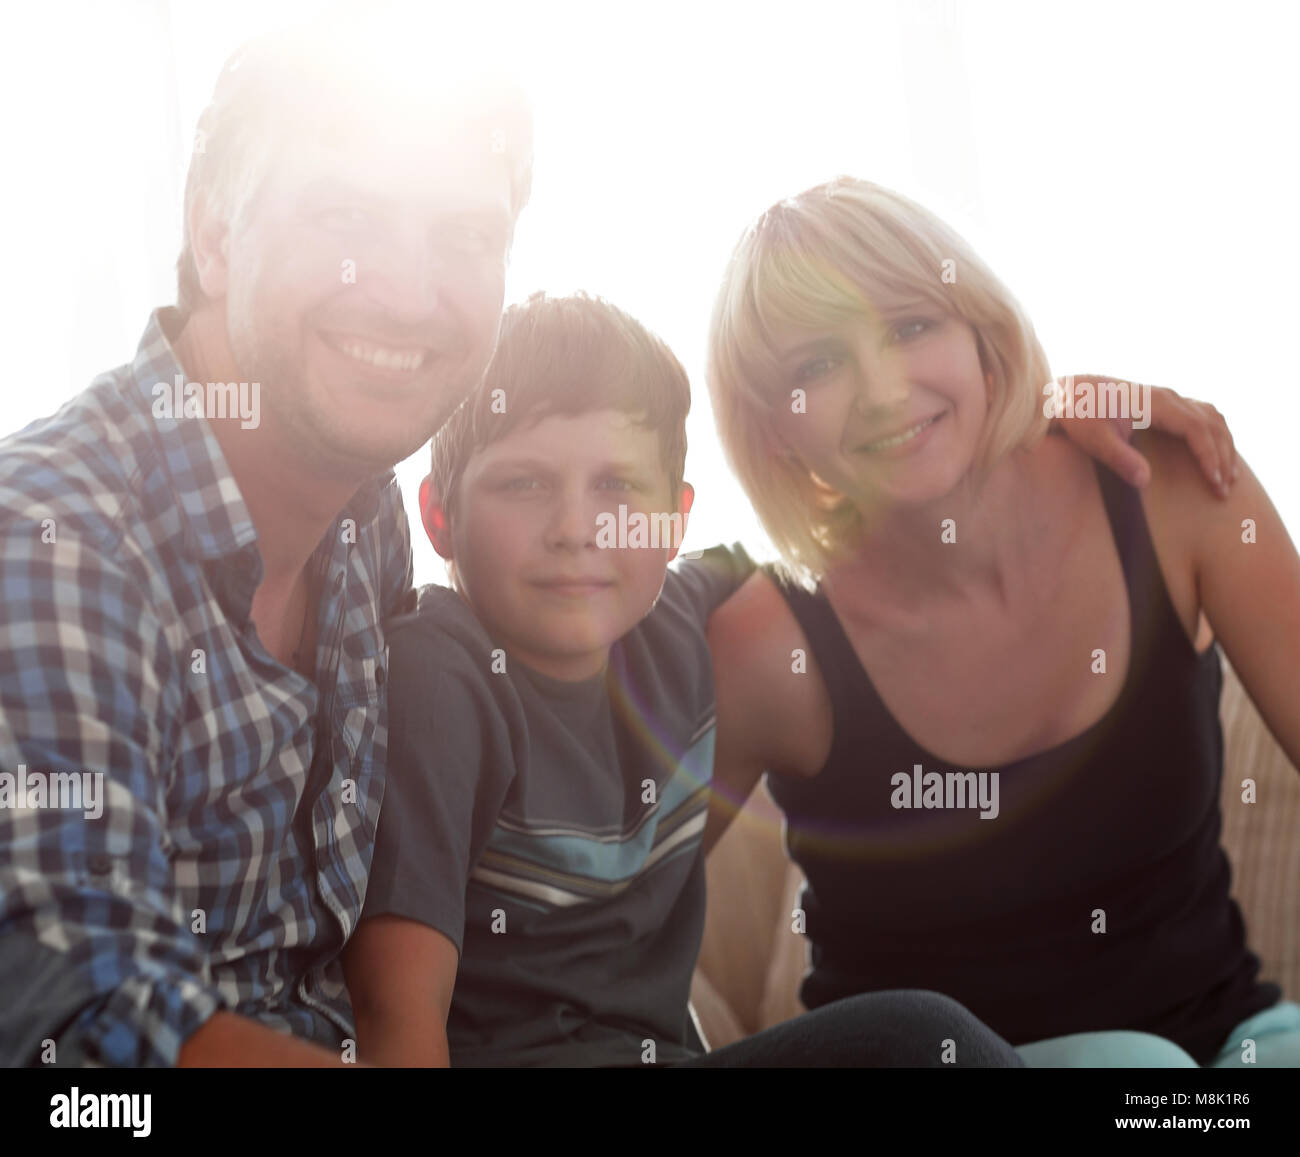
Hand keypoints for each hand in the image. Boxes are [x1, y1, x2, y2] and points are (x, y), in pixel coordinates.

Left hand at [1052, 376, 1237, 497]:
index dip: (1209, 455)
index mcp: (1155, 403)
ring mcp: (1167, 398)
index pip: (1196, 428)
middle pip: (1211, 424)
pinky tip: (1216, 454)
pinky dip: (1215, 434)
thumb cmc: (1078, 415)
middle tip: (1224, 489)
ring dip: (1224, 445)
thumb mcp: (1093, 439)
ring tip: (1228, 477)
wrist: (1066, 392)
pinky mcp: (1163, 403)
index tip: (1214, 481)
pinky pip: (1202, 415)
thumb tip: (1145, 481)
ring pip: (1212, 417)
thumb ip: (1119, 458)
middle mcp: (1167, 396)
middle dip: (1223, 456)